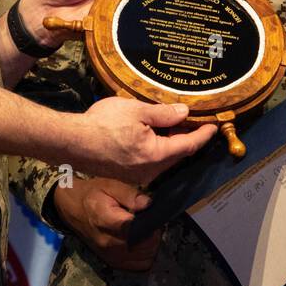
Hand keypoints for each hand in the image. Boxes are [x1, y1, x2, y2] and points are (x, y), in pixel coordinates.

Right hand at [52, 178, 160, 270]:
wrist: (71, 209)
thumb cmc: (92, 194)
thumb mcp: (109, 185)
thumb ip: (130, 195)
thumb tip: (149, 204)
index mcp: (107, 221)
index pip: (138, 230)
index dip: (152, 224)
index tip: (153, 214)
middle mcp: (109, 243)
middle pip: (145, 246)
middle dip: (154, 234)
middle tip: (151, 221)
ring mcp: (111, 256)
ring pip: (145, 258)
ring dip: (152, 245)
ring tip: (146, 231)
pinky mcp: (112, 262)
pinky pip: (139, 265)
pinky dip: (146, 255)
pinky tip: (142, 242)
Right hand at [70, 97, 215, 185]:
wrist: (71, 141)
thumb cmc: (101, 124)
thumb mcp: (136, 110)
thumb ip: (163, 114)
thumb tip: (183, 112)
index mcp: (156, 156)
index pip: (188, 146)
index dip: (203, 135)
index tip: (213, 127)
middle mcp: (149, 171)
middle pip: (176, 155)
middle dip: (187, 138)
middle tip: (193, 120)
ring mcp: (137, 175)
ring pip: (162, 158)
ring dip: (170, 143)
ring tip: (172, 124)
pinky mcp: (125, 174)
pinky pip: (149, 161)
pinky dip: (156, 148)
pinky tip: (152, 134)